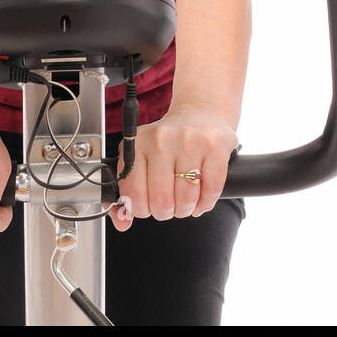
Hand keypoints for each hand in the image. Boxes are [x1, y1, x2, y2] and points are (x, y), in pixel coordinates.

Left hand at [110, 107, 237, 231]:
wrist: (201, 113)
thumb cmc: (169, 142)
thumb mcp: (141, 159)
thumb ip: (126, 193)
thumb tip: (122, 222)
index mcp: (138, 144)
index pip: (134, 195)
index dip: (141, 210)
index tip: (147, 206)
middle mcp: (161, 139)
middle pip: (162, 201)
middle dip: (166, 212)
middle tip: (169, 205)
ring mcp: (189, 141)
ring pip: (186, 199)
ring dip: (186, 209)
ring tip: (185, 201)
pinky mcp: (214, 146)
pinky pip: (210, 191)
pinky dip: (206, 202)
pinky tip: (201, 196)